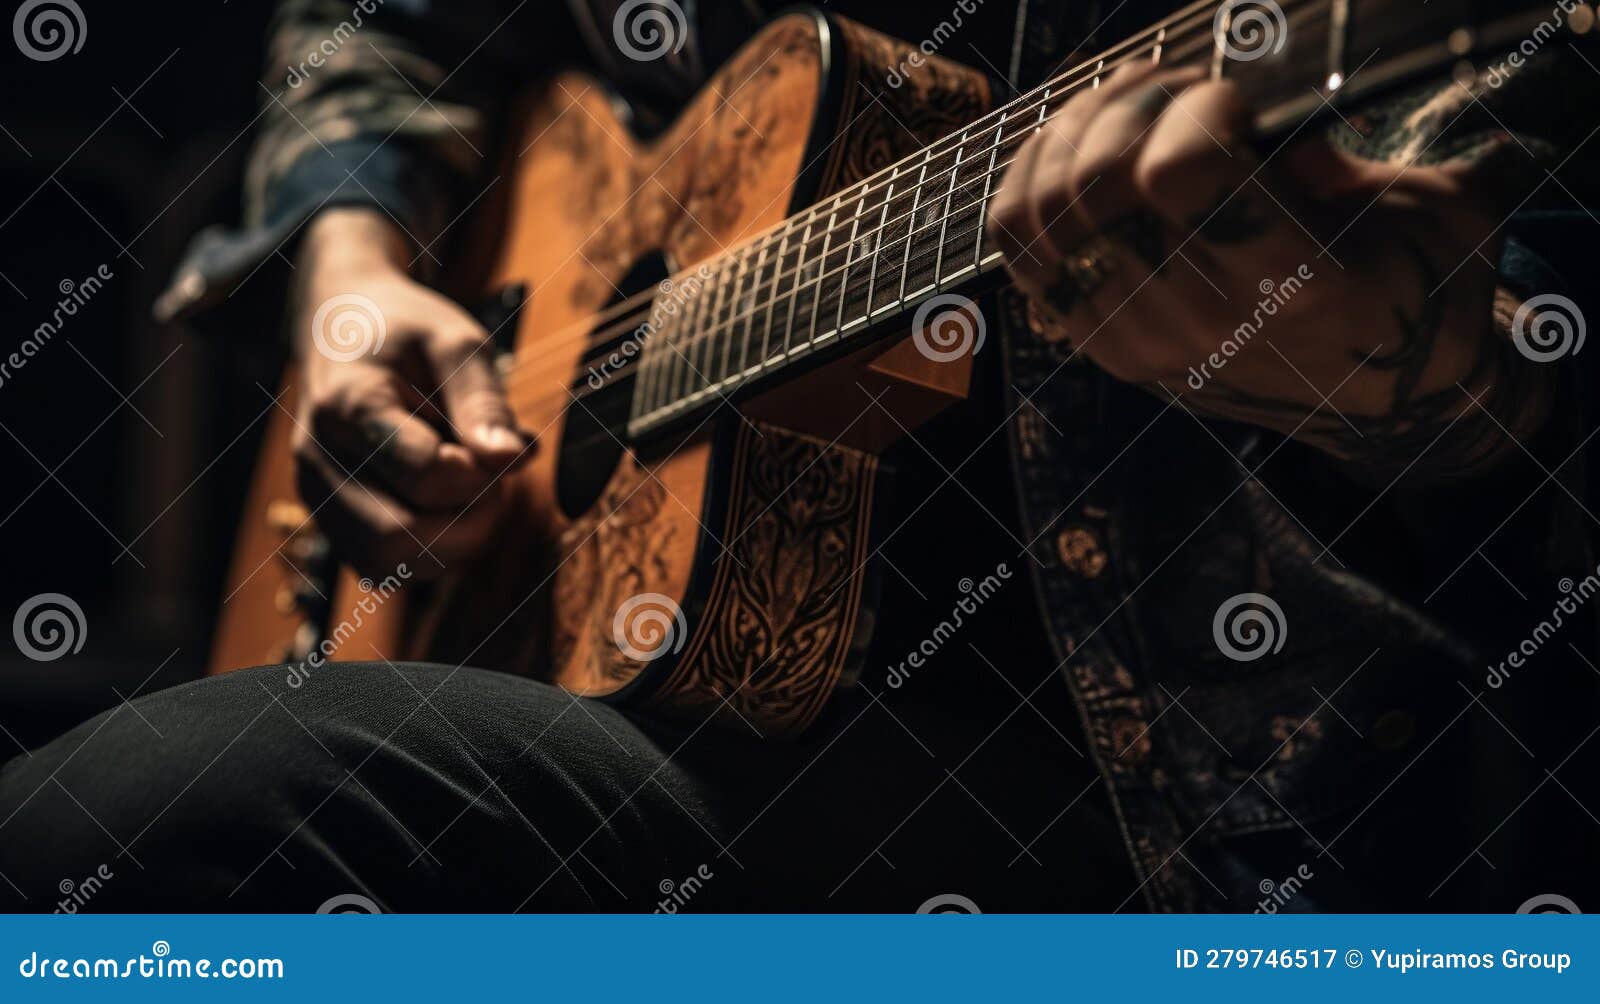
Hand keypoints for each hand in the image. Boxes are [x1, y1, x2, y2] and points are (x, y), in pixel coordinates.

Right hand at [289, 207, 532, 578]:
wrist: (341, 327)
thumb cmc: (405, 331)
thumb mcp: (455, 340)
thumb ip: (484, 401)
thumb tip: (514, 460)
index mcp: (348, 404)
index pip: (426, 473)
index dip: (480, 472)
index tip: (498, 443)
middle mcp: (318, 458)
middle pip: (400, 537)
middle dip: (469, 519)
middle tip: (492, 477)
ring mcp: (317, 496)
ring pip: (390, 565)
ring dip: (452, 540)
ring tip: (469, 487)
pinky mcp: (331, 521)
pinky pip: (386, 568)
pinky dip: (432, 549)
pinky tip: (446, 503)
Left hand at [987, 64, 1542, 475]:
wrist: (1386, 395)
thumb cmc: (1414, 281)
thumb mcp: (1425, 207)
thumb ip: (1344, 158)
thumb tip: (1258, 134)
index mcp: (1292, 279)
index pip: (1181, 172)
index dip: (1197, 106)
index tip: (1234, 99)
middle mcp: (1202, 319)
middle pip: (1098, 179)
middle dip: (1130, 104)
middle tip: (1177, 91)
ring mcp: (1138, 339)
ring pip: (1044, 210)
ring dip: (1077, 134)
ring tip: (1131, 115)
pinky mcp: (1100, 344)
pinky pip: (1020, 250)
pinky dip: (1033, 180)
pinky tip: (1077, 149)